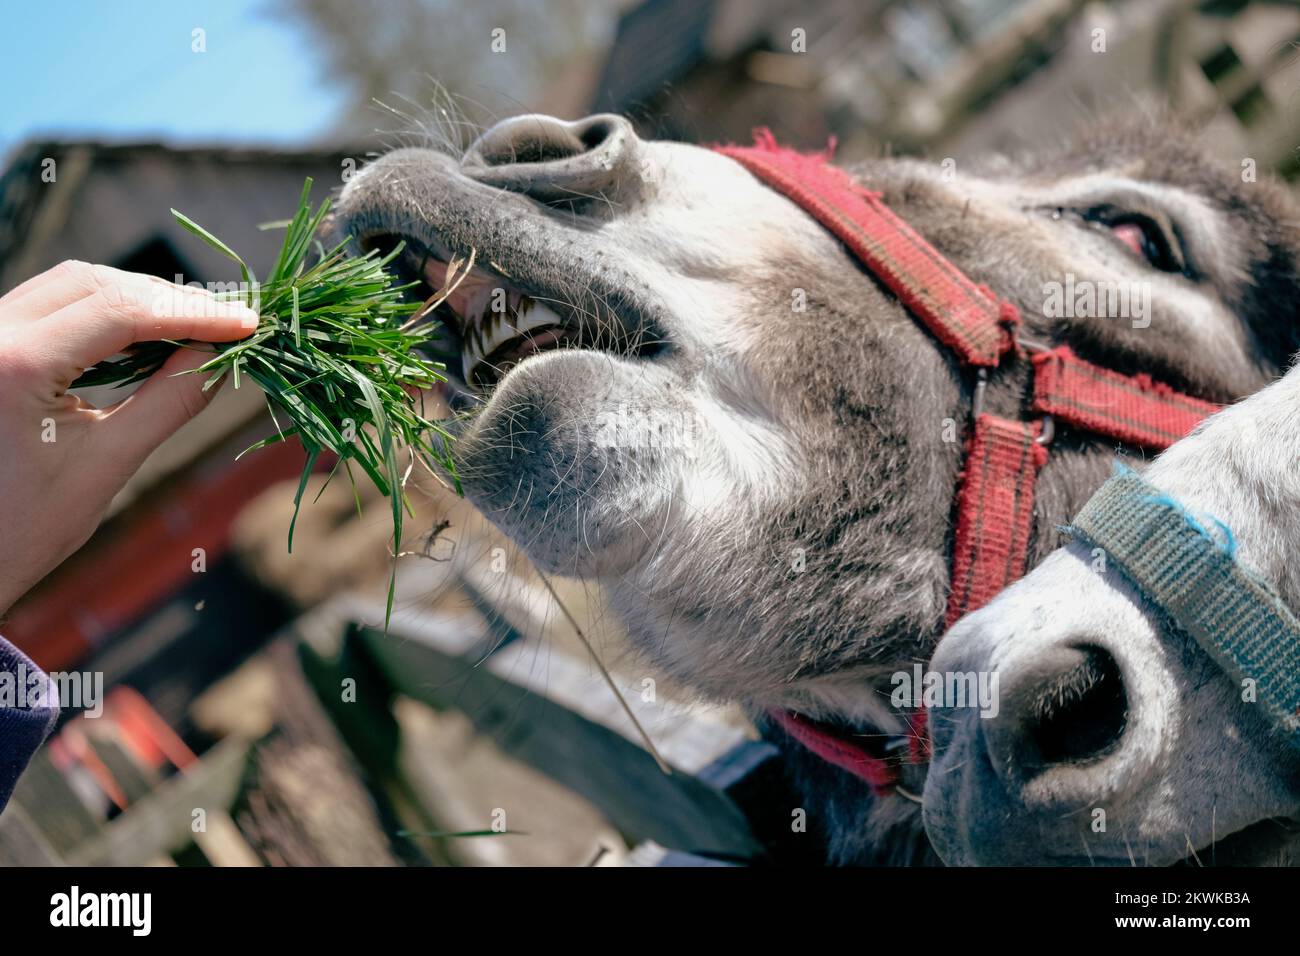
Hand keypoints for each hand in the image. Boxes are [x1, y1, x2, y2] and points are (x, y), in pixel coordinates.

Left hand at [0, 261, 258, 616]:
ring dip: (138, 300)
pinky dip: (106, 311)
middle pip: (95, 284)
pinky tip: (148, 333)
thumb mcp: (110, 462)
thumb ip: (171, 400)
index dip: (192, 312)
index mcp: (14, 364)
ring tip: (197, 327)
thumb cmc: (27, 525)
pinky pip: (53, 305)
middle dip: (168, 300)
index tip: (247, 324)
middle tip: (229, 324)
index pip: (119, 310)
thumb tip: (223, 354)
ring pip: (73, 285)